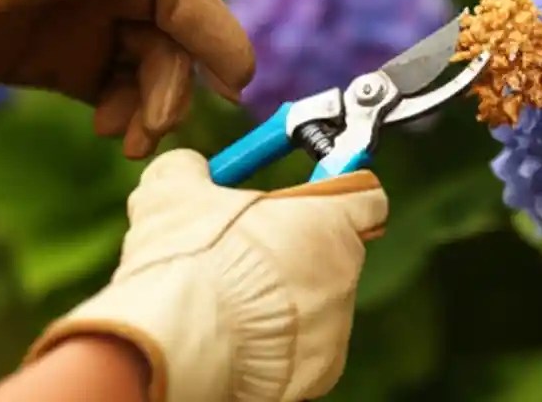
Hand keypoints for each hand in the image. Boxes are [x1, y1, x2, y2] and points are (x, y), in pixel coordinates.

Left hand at [0, 0, 252, 157]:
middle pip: (169, 45)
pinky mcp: (75, 65)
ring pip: (148, 74)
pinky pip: (119, 93)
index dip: (217, 33)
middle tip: (155, 131)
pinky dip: (125, 115)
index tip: (241, 78)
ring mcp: (95, 33)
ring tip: (128, 144)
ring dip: (150, 109)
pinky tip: (108, 134)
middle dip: (172, 89)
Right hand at [24, 149, 387, 401]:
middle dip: (297, 253)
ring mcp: (336, 326)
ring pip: (316, 304)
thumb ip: (192, 170)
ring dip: (283, 301)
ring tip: (228, 305)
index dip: (339, 194)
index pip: (367, 197)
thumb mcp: (174, 191)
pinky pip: (301, 350)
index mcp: (328, 219)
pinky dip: (276, 347)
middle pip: (335, 253)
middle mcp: (344, 272)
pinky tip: (235, 340)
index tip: (314, 199)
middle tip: (246, 257)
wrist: (180, 341)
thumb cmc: (188, 259)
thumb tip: (188, 168)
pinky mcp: (320, 373)